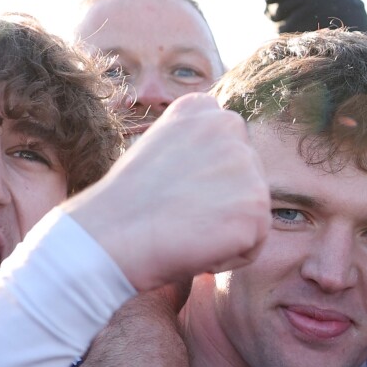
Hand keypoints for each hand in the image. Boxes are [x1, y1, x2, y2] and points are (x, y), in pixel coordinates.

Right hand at [64, 94, 269, 292]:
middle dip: (220, 207)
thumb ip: (195, 148)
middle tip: (177, 215)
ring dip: (223, 232)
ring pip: (251, 214)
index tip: (172, 192)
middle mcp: (230, 126)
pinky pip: (253, 245)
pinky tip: (195, 247)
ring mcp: (246, 165)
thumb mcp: (159, 151)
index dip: (204, 183)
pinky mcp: (256, 205)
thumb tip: (220, 170)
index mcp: (203, 109)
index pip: (230, 152)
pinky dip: (227, 257)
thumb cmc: (125, 204)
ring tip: (184, 230)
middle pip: (246, 183)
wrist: (110, 233)